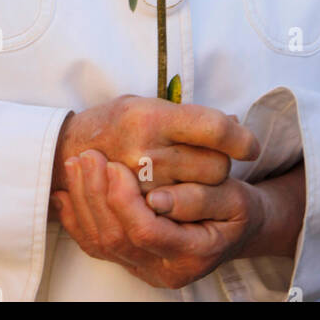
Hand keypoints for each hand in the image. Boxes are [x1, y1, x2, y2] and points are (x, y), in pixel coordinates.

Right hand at [49, 94, 259, 204]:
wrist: (69, 150)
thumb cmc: (117, 122)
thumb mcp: (149, 105)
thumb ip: (190, 118)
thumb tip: (234, 126)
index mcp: (152, 118)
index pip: (214, 130)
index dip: (240, 138)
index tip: (250, 146)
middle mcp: (147, 152)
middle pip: (214, 167)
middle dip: (219, 162)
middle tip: (208, 157)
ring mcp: (141, 185)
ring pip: (203, 194)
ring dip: (204, 186)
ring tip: (189, 175)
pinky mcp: (138, 209)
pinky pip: (181, 214)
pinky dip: (188, 207)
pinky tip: (179, 194)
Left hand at [50, 149, 264, 288]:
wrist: (236, 227)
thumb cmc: (236, 207)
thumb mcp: (234, 197)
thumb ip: (200, 197)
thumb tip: (159, 199)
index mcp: (193, 254)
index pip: (147, 232)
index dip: (126, 201)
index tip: (115, 165)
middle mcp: (165, 269)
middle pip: (117, 239)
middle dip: (97, 195)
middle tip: (87, 156)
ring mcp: (145, 269)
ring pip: (101, 244)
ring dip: (83, 202)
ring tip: (75, 165)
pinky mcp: (131, 261)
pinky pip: (94, 246)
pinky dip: (76, 219)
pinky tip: (65, 193)